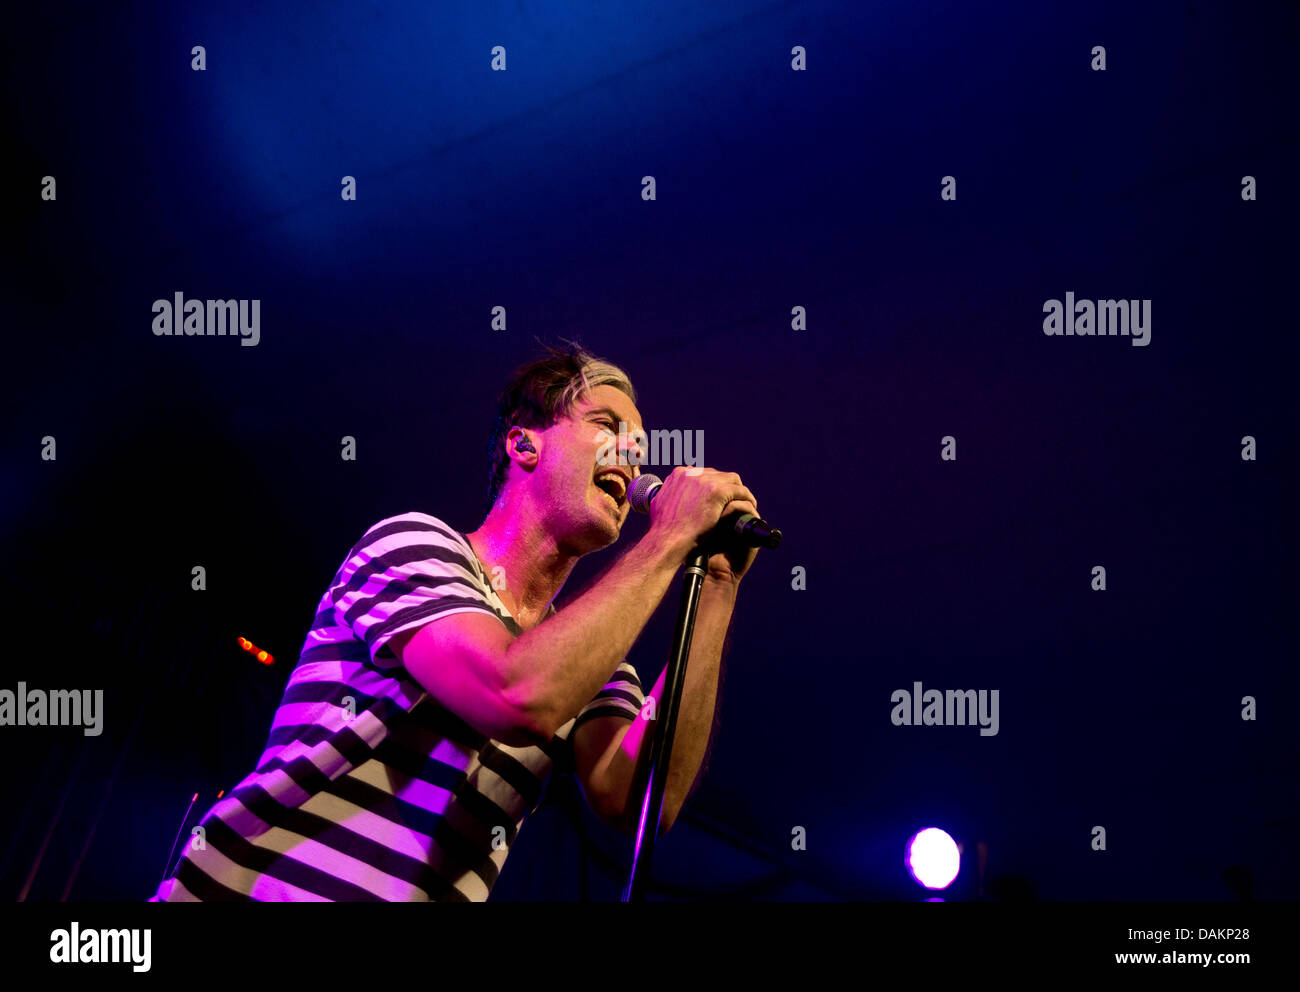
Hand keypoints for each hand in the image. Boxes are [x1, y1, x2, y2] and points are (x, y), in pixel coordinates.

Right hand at [645, 466, 760, 583]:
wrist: (667, 540)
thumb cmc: (664, 530)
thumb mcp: (661, 504)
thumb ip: (670, 495)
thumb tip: (673, 495)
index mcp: (679, 474)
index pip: (703, 474)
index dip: (712, 485)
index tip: (718, 497)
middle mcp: (691, 473)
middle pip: (718, 475)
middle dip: (727, 487)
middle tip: (734, 500)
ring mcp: (704, 480)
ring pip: (732, 480)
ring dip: (739, 491)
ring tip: (745, 503)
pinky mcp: (717, 491)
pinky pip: (740, 491)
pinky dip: (747, 498)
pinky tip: (751, 507)